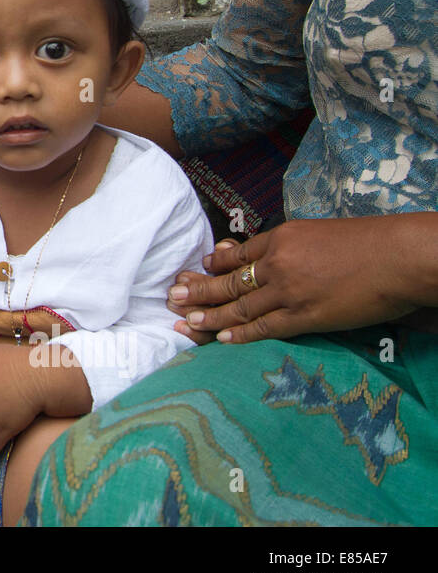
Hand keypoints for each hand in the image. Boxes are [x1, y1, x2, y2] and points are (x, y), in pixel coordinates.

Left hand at [166, 216, 432, 343]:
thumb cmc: (368, 242)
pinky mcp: (307, 315)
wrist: (400, 256)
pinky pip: (266, 328)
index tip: (196, 270)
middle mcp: (278, 263)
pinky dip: (242, 334)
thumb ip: (290, 244)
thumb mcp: (320, 233)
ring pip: (241, 307)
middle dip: (199, 291)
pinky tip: (221, 339)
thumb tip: (268, 254)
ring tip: (185, 322)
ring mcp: (290, 291)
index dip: (214, 265)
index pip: (238, 255)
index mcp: (283, 237)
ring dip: (210, 316)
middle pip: (229, 281)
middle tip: (173, 297)